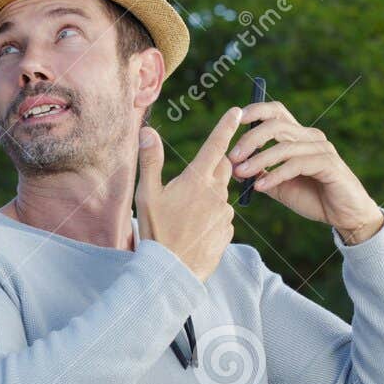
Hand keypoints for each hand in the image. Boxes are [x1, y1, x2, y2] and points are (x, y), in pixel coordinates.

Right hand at [135, 108, 240, 282]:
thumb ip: (150, 161)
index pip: (216, 145)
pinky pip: (222, 216)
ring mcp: (224, 212)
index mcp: (197, 180)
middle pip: (224, 167)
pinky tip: (194, 229)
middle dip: (215, 164)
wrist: (172, 271)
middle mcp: (216, 193)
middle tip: (194, 177)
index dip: (226, 127)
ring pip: (221, 194)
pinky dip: (211, 217)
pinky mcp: (227, 230)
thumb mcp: (146, 195)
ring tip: (185, 214)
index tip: (237, 112)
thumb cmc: (155, 231)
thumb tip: (148, 131)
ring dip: (209, 196)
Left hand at [227, 101, 383, 242]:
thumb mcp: (279, 184)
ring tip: (240, 174)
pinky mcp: (329, 165)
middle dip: (250, 139)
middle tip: (232, 157)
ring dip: (258, 160)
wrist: (344, 216)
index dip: (255, 110)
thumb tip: (234, 166)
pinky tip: (260, 187)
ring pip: (284, 146)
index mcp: (298, 136)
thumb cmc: (312, 197)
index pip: (276, 112)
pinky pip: (297, 165)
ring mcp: (322, 149)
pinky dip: (275, 175)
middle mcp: (311, 137)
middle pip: (276, 125)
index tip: (234, 120)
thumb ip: (260, 173)